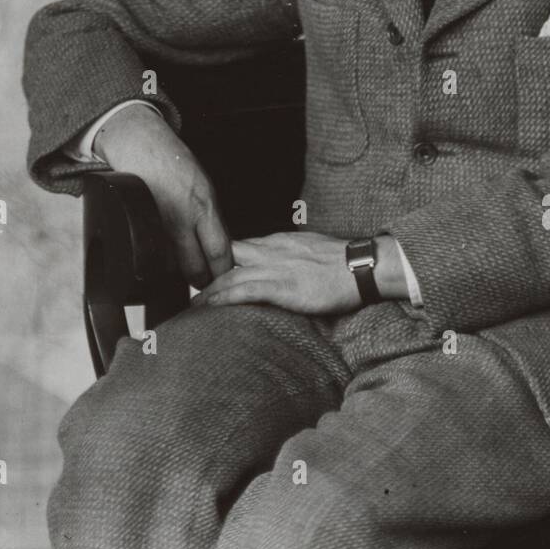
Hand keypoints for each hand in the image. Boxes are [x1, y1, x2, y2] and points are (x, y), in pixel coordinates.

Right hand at [95, 104, 231, 288]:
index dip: (223, 273)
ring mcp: (156, 224)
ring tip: (183, 268)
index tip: (225, 279)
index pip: (220, 252)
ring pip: (172, 267)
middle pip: (195, 268)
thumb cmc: (174, 164)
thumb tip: (222, 253)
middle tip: (205, 284)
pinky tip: (164, 257)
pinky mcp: (138, 227)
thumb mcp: (204, 189)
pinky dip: (160, 261)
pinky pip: (152, 256)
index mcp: (203, 206)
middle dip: (202, 281)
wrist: (140, 145)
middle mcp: (181, 217)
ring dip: (179, 273)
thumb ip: (211, 220)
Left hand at [192, 232, 408, 315]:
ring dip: (207, 291)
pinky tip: (208, 307)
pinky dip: (222, 298)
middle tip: (187, 287)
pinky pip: (244, 291)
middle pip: (226, 255)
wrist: (362, 266)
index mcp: (278, 241)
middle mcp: (271, 250)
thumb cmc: (342, 264)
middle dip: (204, 270)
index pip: (240, 245)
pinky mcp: (282, 287)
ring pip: (229, 275)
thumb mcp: (310, 250)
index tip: (204, 270)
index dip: (218, 258)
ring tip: (191, 305)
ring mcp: (275, 268)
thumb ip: (290, 257)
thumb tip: (280, 270)